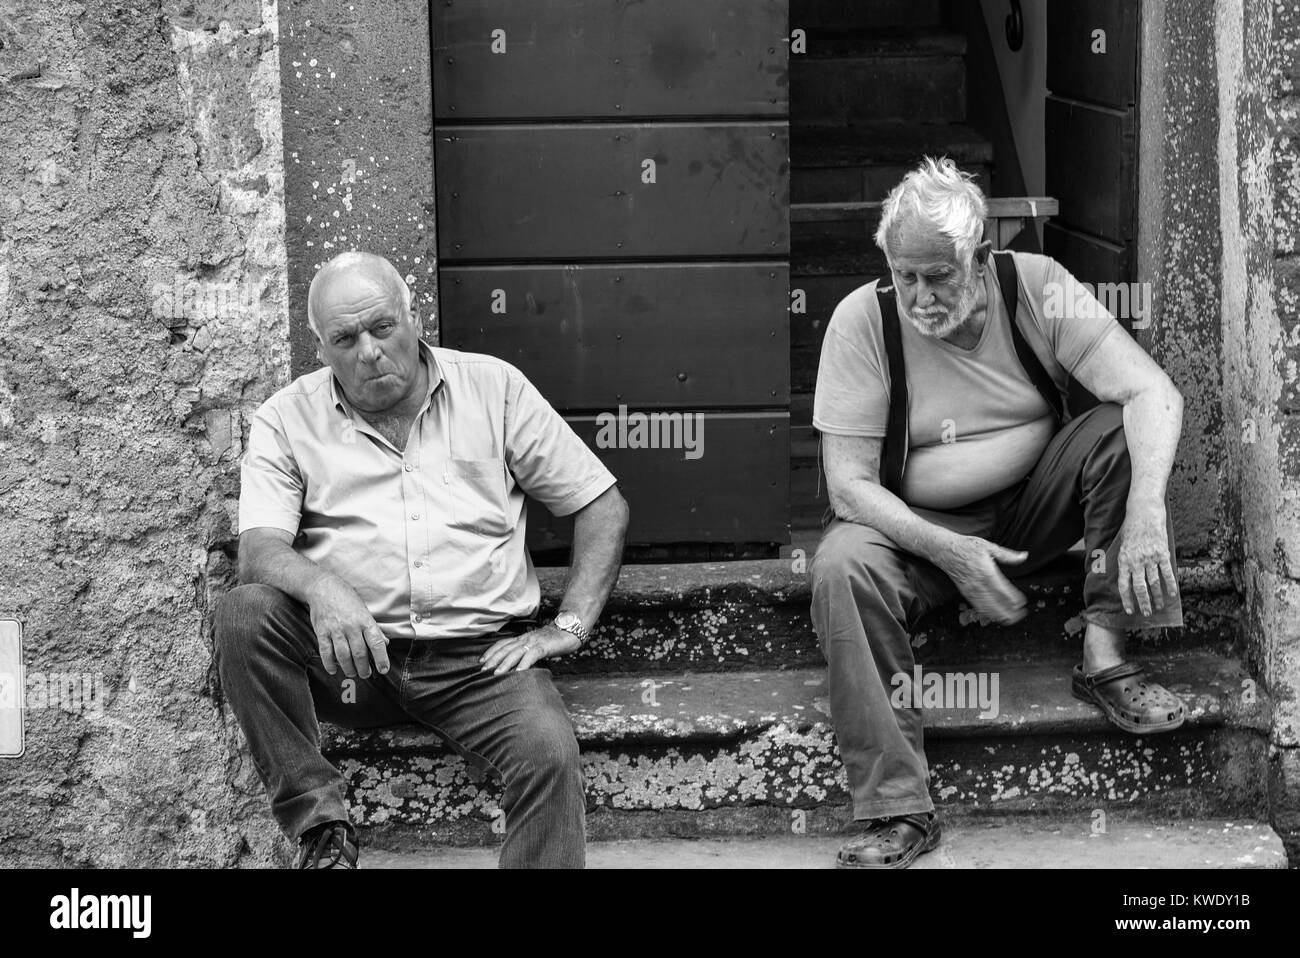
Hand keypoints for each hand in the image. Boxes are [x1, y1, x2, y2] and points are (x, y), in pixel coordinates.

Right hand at [306, 577, 388, 678]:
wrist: (324, 588)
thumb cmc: (347, 599)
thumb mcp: (365, 611)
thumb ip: (374, 629)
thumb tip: (385, 643)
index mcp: (365, 621)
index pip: (376, 643)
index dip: (381, 658)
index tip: (384, 669)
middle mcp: (351, 626)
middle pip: (359, 653)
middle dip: (364, 668)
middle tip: (366, 674)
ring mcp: (336, 630)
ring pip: (343, 655)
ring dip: (349, 668)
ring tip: (352, 673)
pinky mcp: (322, 632)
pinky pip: (326, 652)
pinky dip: (329, 663)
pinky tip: (333, 670)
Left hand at [480, 623, 578, 674]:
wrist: (568, 631)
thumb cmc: (552, 641)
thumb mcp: (535, 645)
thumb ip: (525, 652)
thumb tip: (515, 664)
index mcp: (521, 639)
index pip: (502, 644)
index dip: (491, 652)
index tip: (481, 661)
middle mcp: (525, 639)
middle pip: (505, 649)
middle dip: (493, 659)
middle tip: (483, 670)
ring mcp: (534, 642)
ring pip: (515, 652)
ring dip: (505, 664)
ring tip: (497, 674)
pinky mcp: (543, 646)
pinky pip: (532, 655)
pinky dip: (524, 664)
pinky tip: (519, 672)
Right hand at [940, 535, 1029, 624]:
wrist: (944, 550)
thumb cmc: (966, 547)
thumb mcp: (989, 546)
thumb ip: (1007, 555)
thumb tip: (1023, 556)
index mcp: (986, 572)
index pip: (1003, 590)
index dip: (1013, 599)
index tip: (1022, 603)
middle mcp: (978, 583)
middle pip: (995, 603)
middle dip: (1009, 611)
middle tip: (1021, 614)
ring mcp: (971, 590)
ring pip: (986, 607)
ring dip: (999, 615)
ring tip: (1011, 619)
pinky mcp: (965, 593)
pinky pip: (977, 606)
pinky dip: (987, 613)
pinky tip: (994, 616)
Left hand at [1116, 501, 1176, 615]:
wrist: (1144, 512)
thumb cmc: (1132, 528)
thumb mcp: (1123, 545)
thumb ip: (1125, 562)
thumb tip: (1128, 577)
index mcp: (1124, 560)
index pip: (1124, 585)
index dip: (1127, 599)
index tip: (1130, 611)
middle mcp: (1136, 561)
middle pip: (1139, 588)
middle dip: (1143, 603)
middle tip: (1147, 613)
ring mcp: (1149, 558)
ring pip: (1154, 583)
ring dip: (1157, 597)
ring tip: (1160, 607)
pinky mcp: (1162, 553)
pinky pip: (1167, 573)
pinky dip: (1170, 585)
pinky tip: (1173, 594)